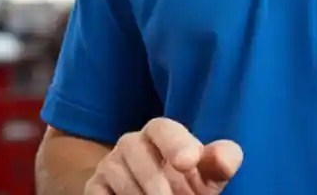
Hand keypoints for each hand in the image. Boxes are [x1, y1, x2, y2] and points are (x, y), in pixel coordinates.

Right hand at [84, 117, 243, 194]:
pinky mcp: (93, 187)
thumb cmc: (185, 183)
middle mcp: (130, 143)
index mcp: (159, 133)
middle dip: (160, 186)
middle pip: (140, 156)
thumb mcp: (207, 175)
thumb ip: (220, 162)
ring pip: (122, 180)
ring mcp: (109, 165)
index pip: (162, 128)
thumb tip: (223, 159)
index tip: (188, 162)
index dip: (175, 143)